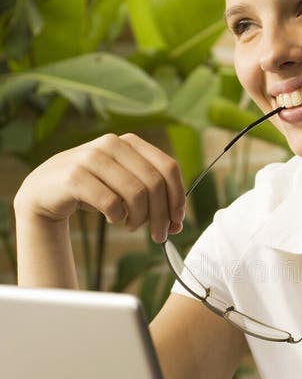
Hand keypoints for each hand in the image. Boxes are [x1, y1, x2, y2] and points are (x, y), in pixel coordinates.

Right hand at [14, 132, 185, 243]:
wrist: (46, 190)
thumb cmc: (92, 188)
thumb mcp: (124, 185)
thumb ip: (151, 196)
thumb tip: (177, 224)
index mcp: (130, 142)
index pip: (168, 167)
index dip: (178, 196)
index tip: (178, 221)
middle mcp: (112, 143)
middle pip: (155, 183)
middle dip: (161, 215)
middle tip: (159, 235)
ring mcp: (92, 157)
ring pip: (136, 194)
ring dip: (140, 218)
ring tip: (133, 226)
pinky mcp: (75, 176)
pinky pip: (111, 203)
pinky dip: (118, 217)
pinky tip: (113, 219)